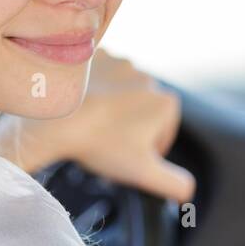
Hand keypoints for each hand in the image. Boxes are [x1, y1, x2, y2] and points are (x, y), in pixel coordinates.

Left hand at [3, 52, 194, 202]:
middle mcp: (148, 77)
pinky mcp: (96, 56)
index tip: (126, 158)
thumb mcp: (144, 173)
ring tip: (93, 127)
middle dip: (131, 128)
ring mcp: (120, 63)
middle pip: (143, 111)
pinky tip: (84, 107)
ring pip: (122, 94)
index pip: (163, 134)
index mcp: (166, 102)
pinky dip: (96, 90)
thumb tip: (188, 189)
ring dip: (114, 108)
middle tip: (107, 145)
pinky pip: (101, 77)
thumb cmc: (101, 145)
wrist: (56, 120)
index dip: (147, 152)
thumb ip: (175, 184)